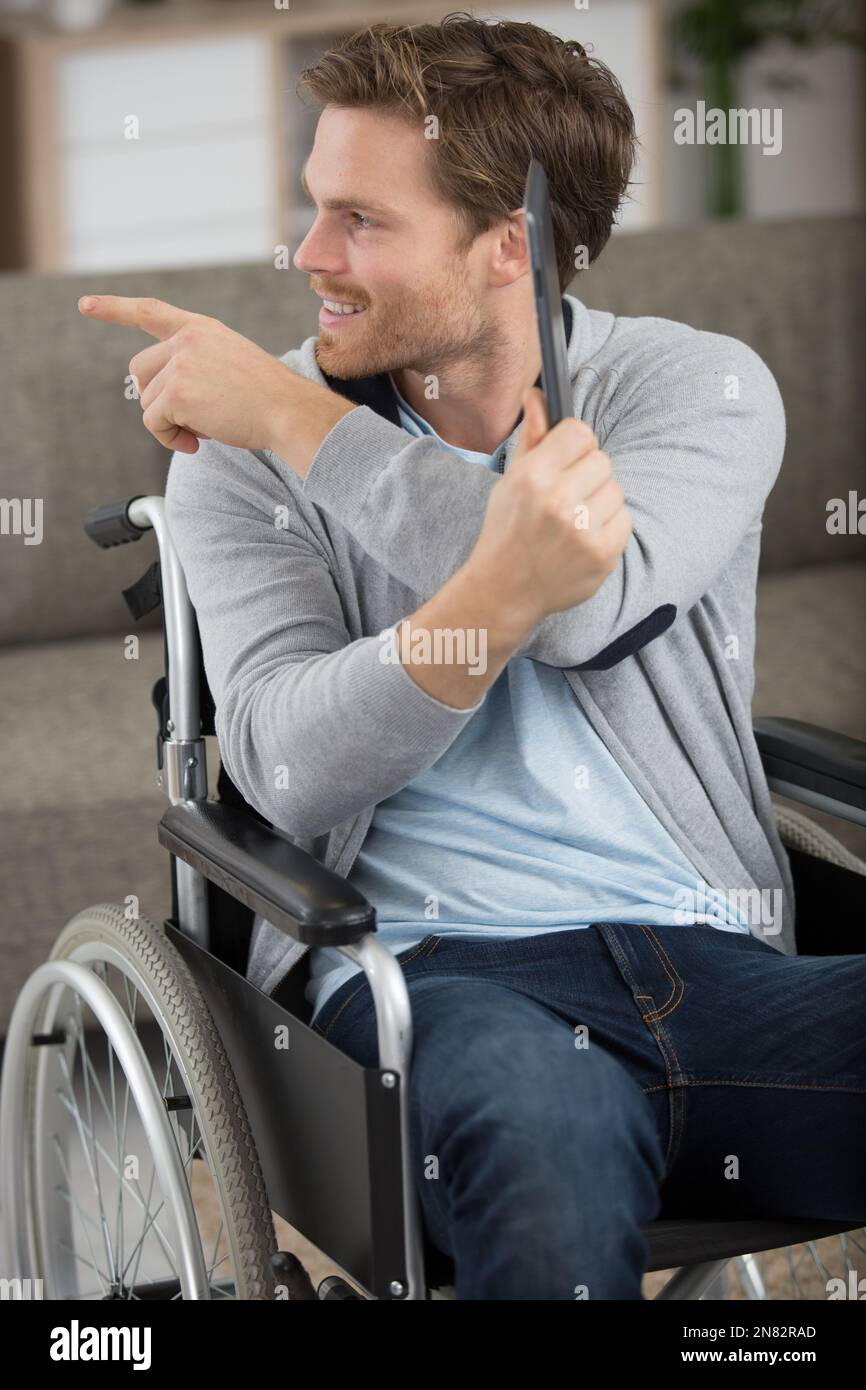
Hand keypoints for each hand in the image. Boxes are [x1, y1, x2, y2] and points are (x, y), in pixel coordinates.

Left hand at [77, 294, 308, 454]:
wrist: (288, 412)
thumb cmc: (269, 399)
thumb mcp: (232, 366)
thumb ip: (194, 368)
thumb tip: (159, 402)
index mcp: (201, 329)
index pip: (149, 311)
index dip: (115, 309)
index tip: (85, 305)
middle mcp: (187, 340)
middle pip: (140, 371)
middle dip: (156, 399)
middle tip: (189, 421)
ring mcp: (180, 363)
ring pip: (147, 402)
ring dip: (169, 423)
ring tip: (204, 431)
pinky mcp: (176, 393)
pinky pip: (155, 423)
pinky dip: (170, 439)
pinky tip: (196, 443)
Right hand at [467, 387, 632, 632]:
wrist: (504, 591)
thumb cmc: (507, 531)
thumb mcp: (510, 481)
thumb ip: (532, 438)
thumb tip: (539, 394)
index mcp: (533, 476)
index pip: (579, 432)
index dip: (575, 446)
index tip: (567, 461)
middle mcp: (558, 501)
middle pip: (602, 460)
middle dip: (588, 476)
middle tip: (568, 498)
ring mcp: (583, 530)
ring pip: (616, 490)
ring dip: (600, 502)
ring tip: (575, 521)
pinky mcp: (602, 554)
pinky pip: (625, 520)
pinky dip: (609, 528)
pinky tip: (585, 539)